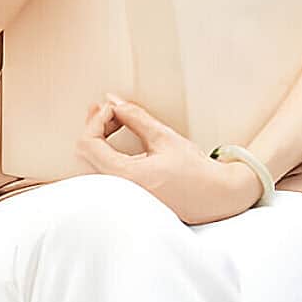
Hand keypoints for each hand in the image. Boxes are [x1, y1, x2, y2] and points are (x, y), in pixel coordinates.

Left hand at [75, 92, 261, 224]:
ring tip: (116, 122)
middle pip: (84, 154)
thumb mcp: (164, 137)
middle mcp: (118, 193)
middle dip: (95, 127)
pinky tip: (115, 139)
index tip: (115, 109)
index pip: (88, 143)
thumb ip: (134, 117)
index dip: (97, 120)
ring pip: (89, 165)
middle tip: (114, 112)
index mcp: (127, 177)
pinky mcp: (125, 201)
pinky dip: (103, 153)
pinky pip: (100, 175)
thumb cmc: (196, 171)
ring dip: (97, 139)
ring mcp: (121, 199)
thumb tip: (112, 100)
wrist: (217, 198)